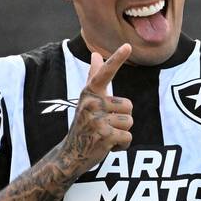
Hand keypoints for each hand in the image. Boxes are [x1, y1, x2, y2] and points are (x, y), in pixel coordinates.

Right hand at [62, 43, 133, 171]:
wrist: (71, 154)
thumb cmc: (84, 124)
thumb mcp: (87, 100)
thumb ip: (94, 77)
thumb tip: (96, 53)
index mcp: (89, 94)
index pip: (105, 74)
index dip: (117, 59)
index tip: (128, 46)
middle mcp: (91, 104)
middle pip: (129, 105)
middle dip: (122, 118)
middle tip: (104, 125)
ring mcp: (96, 120)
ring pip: (129, 122)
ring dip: (122, 132)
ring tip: (104, 135)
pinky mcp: (104, 136)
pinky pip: (128, 137)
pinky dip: (122, 145)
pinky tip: (107, 146)